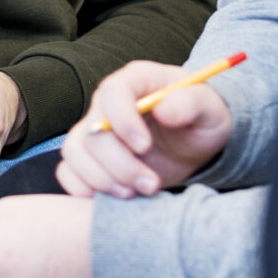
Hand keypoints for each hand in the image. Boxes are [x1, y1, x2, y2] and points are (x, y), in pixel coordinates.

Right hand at [55, 61, 232, 200]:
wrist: (194, 145)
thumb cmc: (201, 120)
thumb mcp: (209, 110)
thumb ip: (192, 103)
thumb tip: (163, 110)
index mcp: (136, 81)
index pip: (113, 92)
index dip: (123, 121)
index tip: (145, 147)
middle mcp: (107, 103)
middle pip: (92, 132)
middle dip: (120, 165)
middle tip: (151, 184)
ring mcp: (93, 130)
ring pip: (75, 153)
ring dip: (102, 180)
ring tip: (135, 193)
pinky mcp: (89, 157)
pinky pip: (68, 172)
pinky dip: (83, 189)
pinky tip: (114, 196)